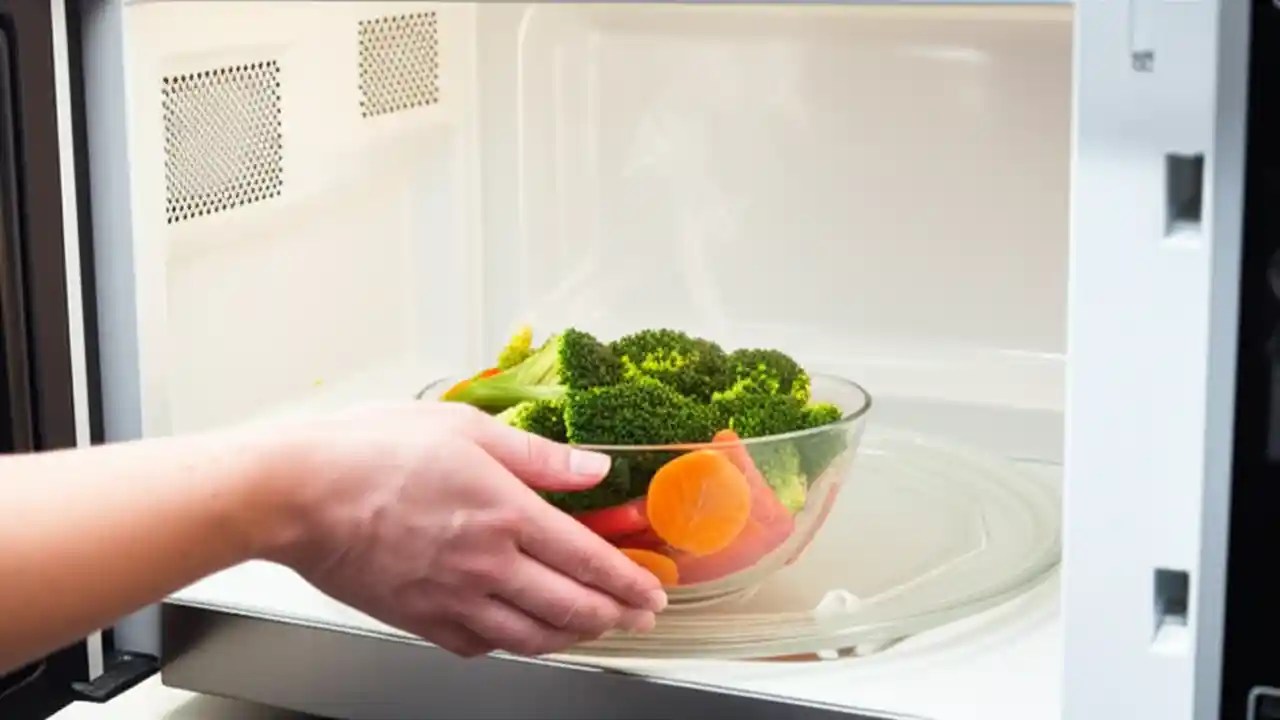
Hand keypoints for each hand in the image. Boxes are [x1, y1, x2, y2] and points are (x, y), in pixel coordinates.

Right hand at [261, 401, 666, 657]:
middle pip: (572, 607)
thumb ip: (539, 455)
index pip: (589, 560)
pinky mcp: (419, 619)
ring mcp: (452, 598)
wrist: (297, 494)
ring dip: (573, 637)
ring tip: (593, 629)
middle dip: (616, 616)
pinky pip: (480, 647)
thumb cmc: (371, 452)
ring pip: (532, 637)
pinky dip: (513, 646)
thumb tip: (595, 468)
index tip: (652, 592)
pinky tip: (521, 635)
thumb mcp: (466, 428)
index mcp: (505, 513)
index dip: (629, 582)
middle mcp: (486, 564)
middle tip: (638, 617)